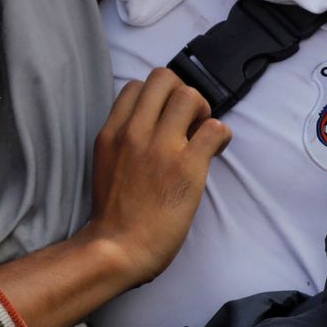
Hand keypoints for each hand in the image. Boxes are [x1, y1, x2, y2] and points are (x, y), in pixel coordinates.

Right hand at [80, 67, 230, 284]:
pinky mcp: (187, 167)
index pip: (136, 86)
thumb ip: (123, 141)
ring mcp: (161, 148)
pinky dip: (221, 136)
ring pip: (189, 95)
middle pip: (163, 78)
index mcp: (112, 133)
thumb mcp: (105, 165)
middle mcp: (134, 132)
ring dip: (203, 111)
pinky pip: (215, 128)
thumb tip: (153, 126)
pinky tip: (216, 151)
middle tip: (188, 121)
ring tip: (201, 135)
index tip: (165, 119)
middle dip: (181, 93)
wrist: (119, 248)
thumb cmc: (115, 214)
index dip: (157, 97)